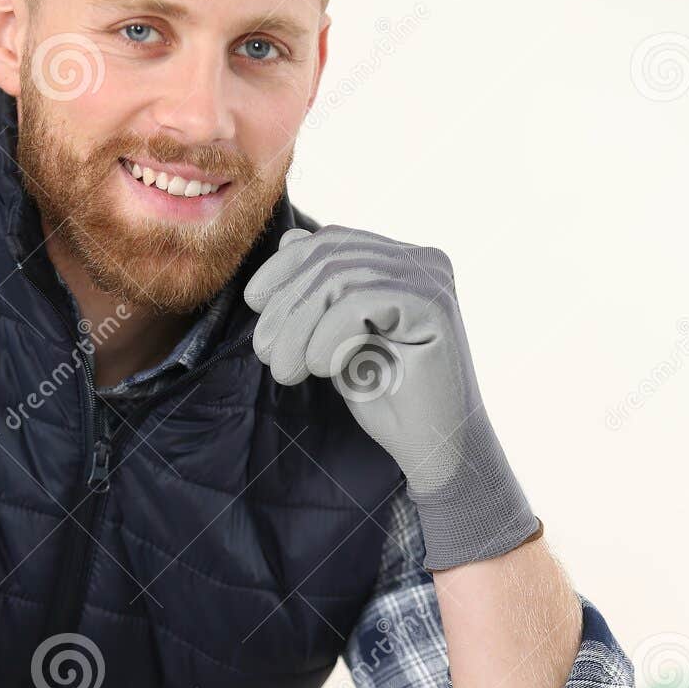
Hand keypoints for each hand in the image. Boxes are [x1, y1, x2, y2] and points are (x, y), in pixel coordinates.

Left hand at [244, 224, 541, 571]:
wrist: (432, 450)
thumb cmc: (385, 398)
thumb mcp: (335, 337)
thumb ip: (319, 294)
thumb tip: (290, 237)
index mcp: (399, 261)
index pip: (329, 241)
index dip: (283, 267)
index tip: (254, 305)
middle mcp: (421, 261)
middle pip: (329, 256)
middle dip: (285, 305)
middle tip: (266, 354)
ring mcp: (432, 281)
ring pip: (338, 278)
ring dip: (298, 327)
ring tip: (287, 370)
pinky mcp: (434, 308)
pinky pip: (360, 302)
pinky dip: (328, 336)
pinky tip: (323, 368)